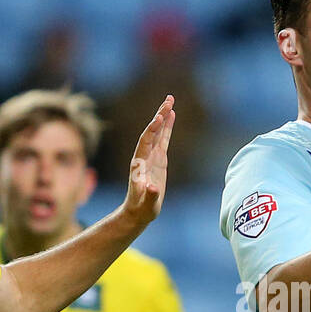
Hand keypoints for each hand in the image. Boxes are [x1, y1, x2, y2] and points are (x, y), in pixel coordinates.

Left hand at [123, 94, 174, 227]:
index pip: (146, 142)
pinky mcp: (158, 160)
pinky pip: (163, 140)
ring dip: (163, 117)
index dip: (153, 129)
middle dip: (159, 115)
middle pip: (152, 131)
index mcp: (139, 164)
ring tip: (170, 101)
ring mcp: (151, 157)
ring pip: (158, 133)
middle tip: (169, 99)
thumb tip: (152, 188)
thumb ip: (149, 195)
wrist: (138, 212)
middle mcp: (144, 156)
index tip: (160, 117)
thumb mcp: (146, 204)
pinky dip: (167, 128)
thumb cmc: (141, 209)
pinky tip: (171, 116)